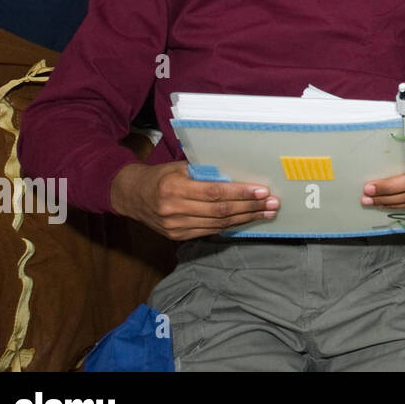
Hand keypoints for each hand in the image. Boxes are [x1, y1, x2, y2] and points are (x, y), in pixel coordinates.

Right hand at [110, 161, 278, 240]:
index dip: (240, 193)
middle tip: (273, 204)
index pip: (214, 192)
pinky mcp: (177, 236)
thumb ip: (205, 172)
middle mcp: (173, 209)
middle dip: (250, 207)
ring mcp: (175, 226)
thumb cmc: (161, 176)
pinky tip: (246, 220)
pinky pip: (210, 231)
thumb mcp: (180, 167)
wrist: (131, 195)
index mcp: (174, 187)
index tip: (262, 191)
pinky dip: (230, 225)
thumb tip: (238, 174)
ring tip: (266, 213)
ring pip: (218, 224)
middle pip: (220, 211)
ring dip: (245, 219)